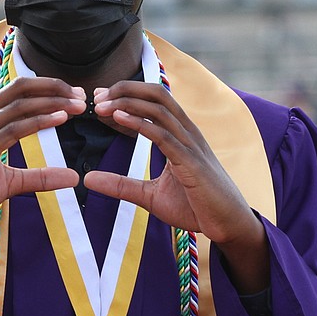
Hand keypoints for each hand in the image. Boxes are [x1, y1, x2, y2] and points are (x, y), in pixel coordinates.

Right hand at [0, 77, 86, 228]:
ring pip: (19, 106)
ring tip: (77, 106)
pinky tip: (59, 120)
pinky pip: (13, 129)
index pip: (18, 90)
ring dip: (52, 103)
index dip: (48, 88)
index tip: (74, 96)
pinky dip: (39, 122)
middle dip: (53, 88)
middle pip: (20, 88)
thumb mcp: (9, 182)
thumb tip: (72, 177)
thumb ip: (39, 176)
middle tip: (81, 96)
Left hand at [84, 81, 269, 290]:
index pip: (152, 102)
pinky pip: (164, 135)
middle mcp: (187, 132)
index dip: (126, 95)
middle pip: (157, 94)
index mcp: (180, 135)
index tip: (100, 100)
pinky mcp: (191, 162)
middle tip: (97, 96)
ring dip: (127, 103)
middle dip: (125, 89)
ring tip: (102, 106)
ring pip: (159, 109)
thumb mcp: (150, 196)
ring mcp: (191, 145)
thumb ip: (121, 185)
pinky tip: (119, 118)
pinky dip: (140, 123)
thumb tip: (88, 178)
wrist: (228, 226)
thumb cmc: (195, 207)